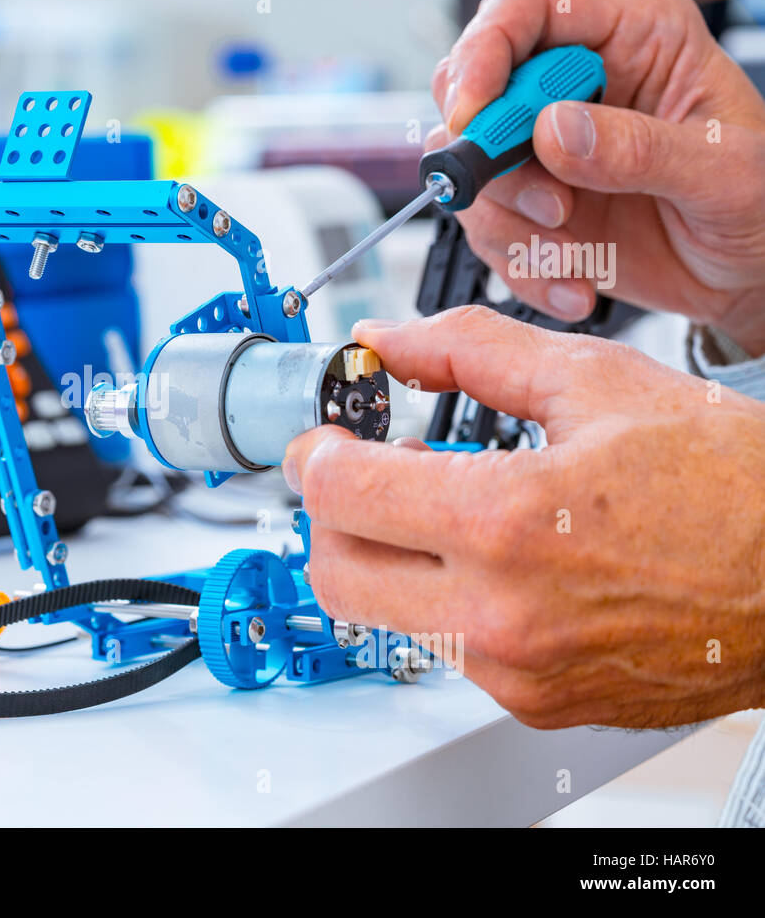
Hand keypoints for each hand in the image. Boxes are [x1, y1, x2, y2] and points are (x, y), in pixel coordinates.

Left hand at [283, 306, 764, 728]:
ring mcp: (515, 671)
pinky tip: (491, 557)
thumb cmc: (731, 483)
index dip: (316, 454)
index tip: (327, 439)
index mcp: (505, 524)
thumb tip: (388, 339)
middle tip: (362, 473)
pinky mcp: (536, 701)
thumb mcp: (596, 381)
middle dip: (330, 514)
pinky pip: (444, 649)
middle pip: (334, 572)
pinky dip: (441, 598)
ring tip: (440, 508)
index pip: (339, 495)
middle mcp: (498, 614)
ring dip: (382, 557)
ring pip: (383, 617)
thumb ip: (469, 350)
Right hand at [433, 0, 764, 355]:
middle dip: (489, 157)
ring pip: (469, 172)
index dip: (484, 54)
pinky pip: (487, 234)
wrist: (748, 276)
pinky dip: (523, 267)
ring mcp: (543, 152)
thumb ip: (641, 148)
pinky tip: (577, 282)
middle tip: (548, 205)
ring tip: (575, 254)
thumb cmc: (758, 205)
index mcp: (629, 36)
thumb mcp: (725, 173)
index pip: (524, 11)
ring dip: (511, 225)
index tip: (473, 118)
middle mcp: (573, 87)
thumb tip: (553, 131)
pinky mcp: (528, 210)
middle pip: (472, 91)